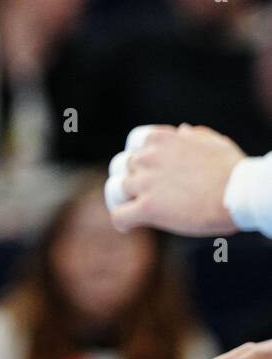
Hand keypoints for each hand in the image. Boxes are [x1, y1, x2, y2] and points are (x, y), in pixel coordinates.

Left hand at [111, 124, 244, 235]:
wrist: (241, 193)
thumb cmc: (234, 170)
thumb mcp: (214, 143)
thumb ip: (195, 136)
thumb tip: (183, 131)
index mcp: (161, 139)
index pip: (135, 143)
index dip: (140, 156)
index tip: (148, 168)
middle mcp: (147, 157)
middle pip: (124, 166)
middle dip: (133, 177)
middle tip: (145, 192)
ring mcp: (144, 182)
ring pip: (117, 189)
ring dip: (125, 199)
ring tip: (134, 209)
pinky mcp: (147, 207)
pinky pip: (119, 215)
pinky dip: (121, 222)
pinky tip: (129, 226)